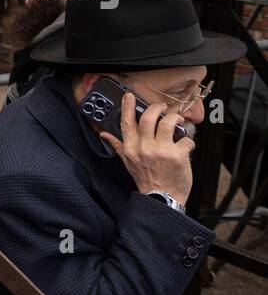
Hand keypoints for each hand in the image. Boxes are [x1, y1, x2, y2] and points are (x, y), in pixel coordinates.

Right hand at [98, 92, 194, 206]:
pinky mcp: (177, 156)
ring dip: (175, 118)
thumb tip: (104, 135)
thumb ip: (118, 146)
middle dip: (158, 108)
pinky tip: (186, 147)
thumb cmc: (146, 180)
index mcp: (131, 149)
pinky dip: (188, 141)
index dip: (128, 107)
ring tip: (178, 120)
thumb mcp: (128, 163)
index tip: (129, 96)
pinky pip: (186, 140)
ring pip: (168, 123)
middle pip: (149, 118)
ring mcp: (161, 151)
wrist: (162, 198)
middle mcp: (144, 148)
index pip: (127, 123)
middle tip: (163, 108)